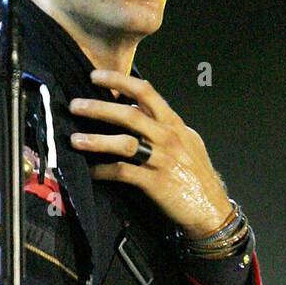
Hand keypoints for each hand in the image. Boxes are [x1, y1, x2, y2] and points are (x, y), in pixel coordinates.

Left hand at [69, 69, 232, 237]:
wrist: (211, 209)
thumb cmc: (196, 175)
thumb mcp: (186, 142)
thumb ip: (164, 125)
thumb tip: (138, 110)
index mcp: (174, 124)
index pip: (146, 92)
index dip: (119, 81)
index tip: (96, 75)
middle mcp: (168, 137)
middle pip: (130, 115)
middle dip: (99, 108)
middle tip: (76, 105)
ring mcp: (162, 160)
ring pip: (124, 143)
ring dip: (96, 140)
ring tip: (74, 140)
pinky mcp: (155, 183)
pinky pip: (123, 173)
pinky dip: (103, 171)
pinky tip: (90, 172)